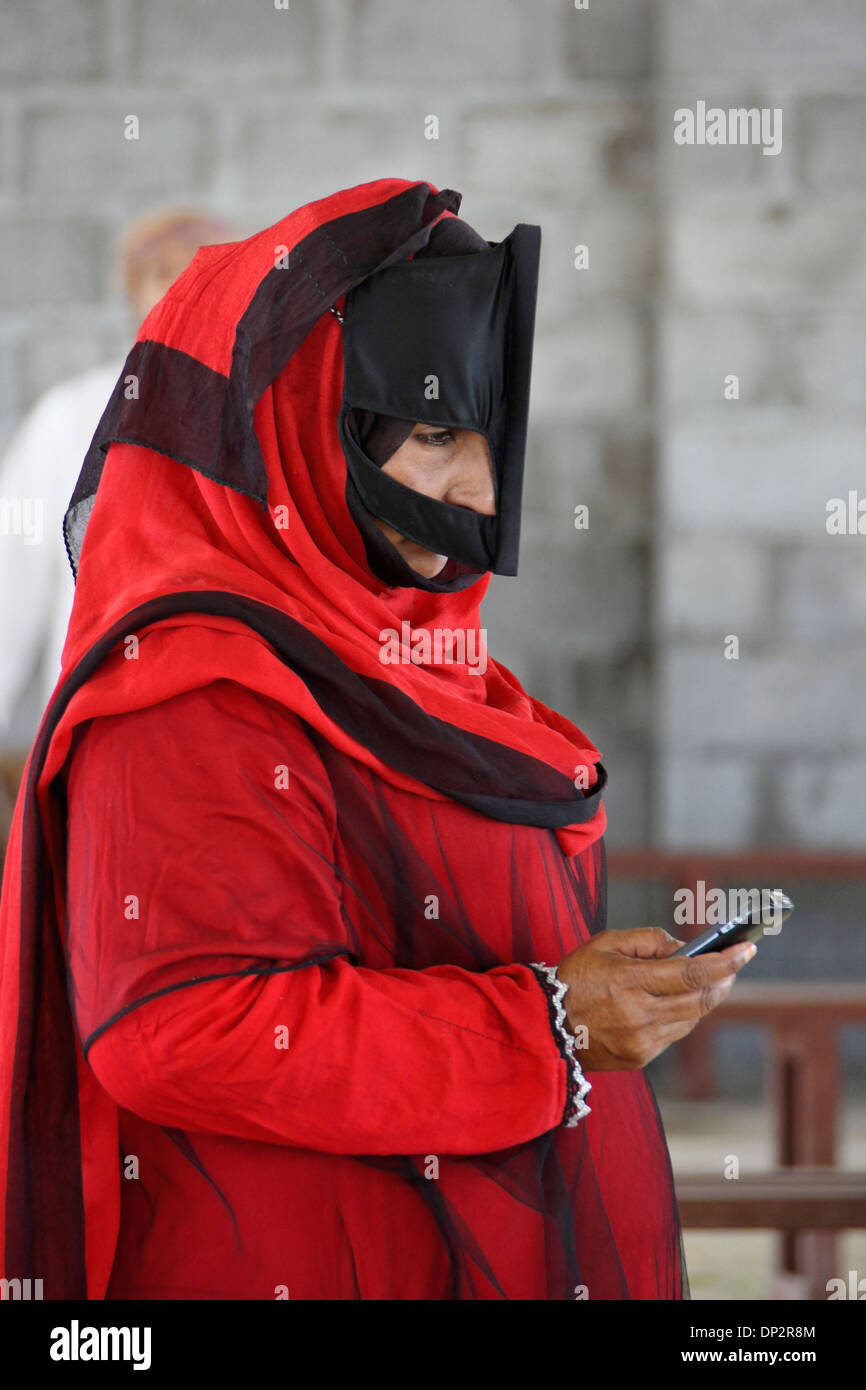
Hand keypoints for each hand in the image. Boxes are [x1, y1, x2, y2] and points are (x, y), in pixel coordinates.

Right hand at [555, 928, 755, 1071]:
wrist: (544, 1027)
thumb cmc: (574, 978)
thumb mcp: (605, 943)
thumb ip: (648, 940)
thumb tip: (684, 947)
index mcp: (629, 981)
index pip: (692, 972)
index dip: (725, 962)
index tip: (747, 949)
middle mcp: (639, 1014)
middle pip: (700, 999)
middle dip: (723, 980)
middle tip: (734, 963)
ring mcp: (642, 1041)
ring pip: (691, 1019)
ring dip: (705, 998)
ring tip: (711, 980)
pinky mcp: (641, 1058)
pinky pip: (674, 1034)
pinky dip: (683, 1016)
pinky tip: (678, 1002)